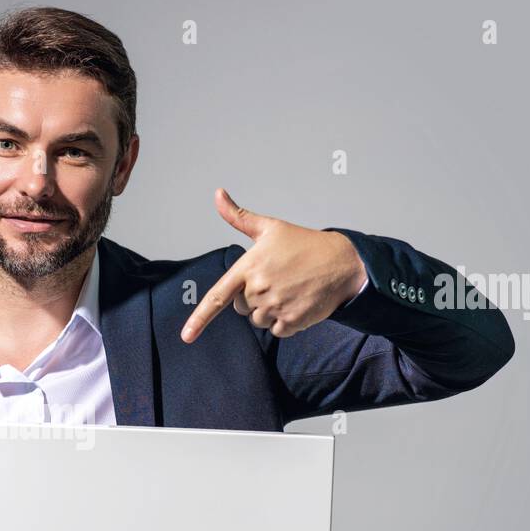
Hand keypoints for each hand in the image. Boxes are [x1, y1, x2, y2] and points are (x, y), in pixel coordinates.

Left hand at [180, 188, 367, 342]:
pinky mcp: (292, 321)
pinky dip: (285, 321)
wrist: (342, 262)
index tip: (187, 336)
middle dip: (253, 298)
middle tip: (277, 280)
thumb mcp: (270, 227)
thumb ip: (239, 217)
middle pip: (241, 308)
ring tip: (289, 289)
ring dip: (270, 310)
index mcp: (249, 267)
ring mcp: (276, 306)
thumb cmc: (304, 244)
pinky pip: (277, 331)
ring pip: (258, 320)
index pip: (218, 297)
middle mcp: (259, 289)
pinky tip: (298, 301)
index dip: (200, 319)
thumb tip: (218, 194)